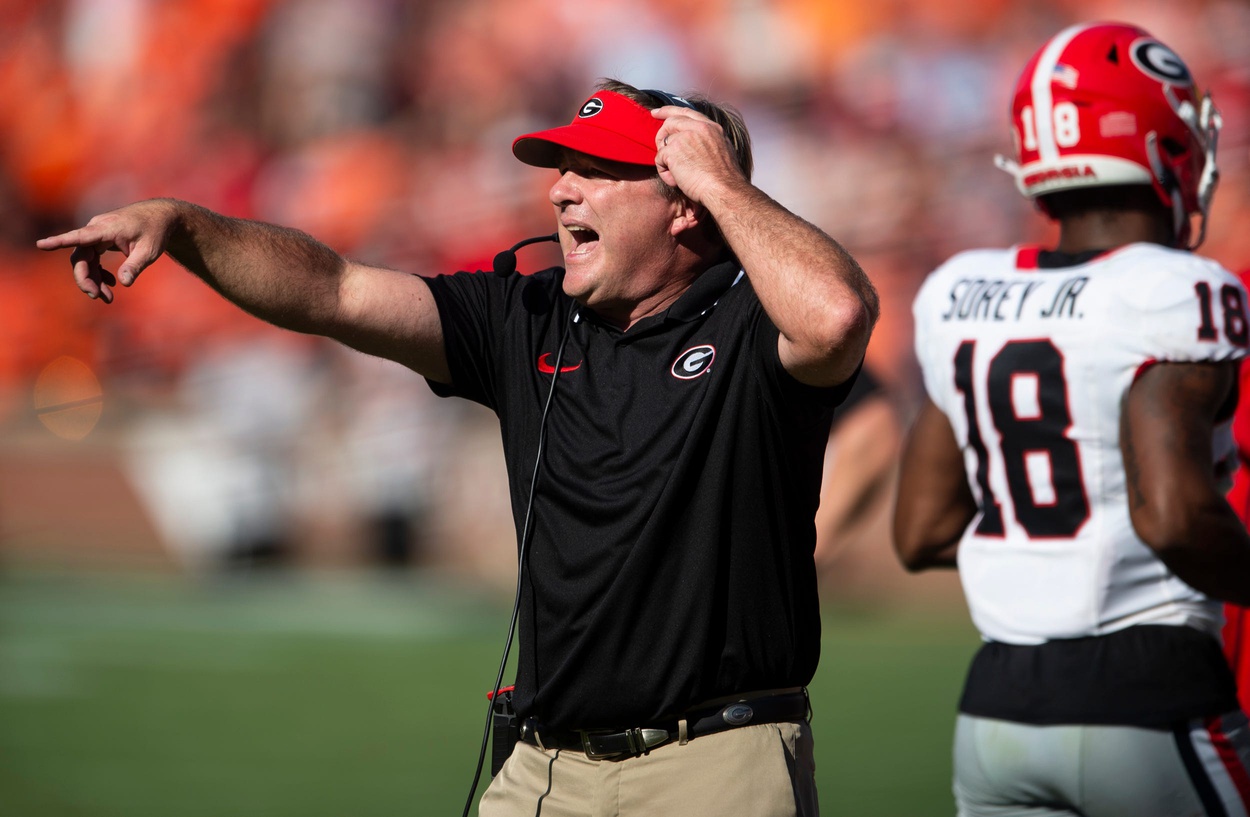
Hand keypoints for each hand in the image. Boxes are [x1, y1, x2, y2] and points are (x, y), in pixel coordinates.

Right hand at [36, 199, 178, 303]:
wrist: (161, 216)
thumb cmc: (155, 231)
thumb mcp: (149, 251)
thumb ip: (135, 266)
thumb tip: (124, 283)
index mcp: (107, 228)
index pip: (79, 236)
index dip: (59, 241)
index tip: (41, 245)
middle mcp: (97, 229)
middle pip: (80, 257)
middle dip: (86, 279)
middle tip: (98, 297)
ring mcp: (97, 234)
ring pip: (85, 260)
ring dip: (93, 280)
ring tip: (108, 298)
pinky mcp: (100, 240)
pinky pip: (92, 259)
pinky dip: (98, 273)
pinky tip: (110, 284)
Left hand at [652, 106, 745, 204]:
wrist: (724, 190)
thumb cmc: (725, 180)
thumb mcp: (723, 151)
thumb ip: (708, 142)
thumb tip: (696, 146)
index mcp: (711, 128)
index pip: (686, 112)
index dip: (668, 111)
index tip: (656, 112)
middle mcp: (698, 128)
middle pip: (670, 122)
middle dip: (661, 134)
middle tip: (659, 148)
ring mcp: (685, 137)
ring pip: (664, 143)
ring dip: (666, 160)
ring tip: (678, 175)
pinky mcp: (673, 150)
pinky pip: (659, 159)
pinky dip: (664, 172)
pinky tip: (676, 181)